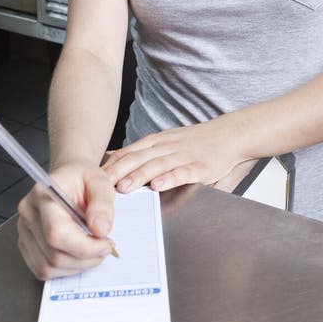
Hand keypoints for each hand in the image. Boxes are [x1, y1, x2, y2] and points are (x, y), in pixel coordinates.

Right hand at [17, 161, 115, 280]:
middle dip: (86, 258)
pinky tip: (78, 253)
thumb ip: (102, 204)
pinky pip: (43, 269)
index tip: (106, 243)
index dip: (84, 246)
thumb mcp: (100, 182)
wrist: (69, 177)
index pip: (56, 233)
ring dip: (77, 265)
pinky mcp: (26, 244)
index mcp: (44, 193)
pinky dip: (65, 268)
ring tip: (93, 249)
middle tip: (105, 246)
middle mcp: (28, 213)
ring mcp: (24, 230)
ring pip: (48, 266)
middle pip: (53, 254)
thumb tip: (100, 230)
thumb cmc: (82, 178)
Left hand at [102, 116, 244, 193]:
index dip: (111, 164)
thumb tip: (115, 160)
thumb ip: (143, 152)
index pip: (129, 151)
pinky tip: (159, 185)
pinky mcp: (201, 166)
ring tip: (123, 187)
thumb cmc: (196, 141)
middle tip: (99, 184)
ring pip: (157, 164)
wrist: (230, 134)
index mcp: (158, 142)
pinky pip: (183, 172)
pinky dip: (170, 178)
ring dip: (139, 176)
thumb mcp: (166, 141)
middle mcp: (168, 147)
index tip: (92, 176)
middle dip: (118, 171)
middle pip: (138, 157)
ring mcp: (184, 156)